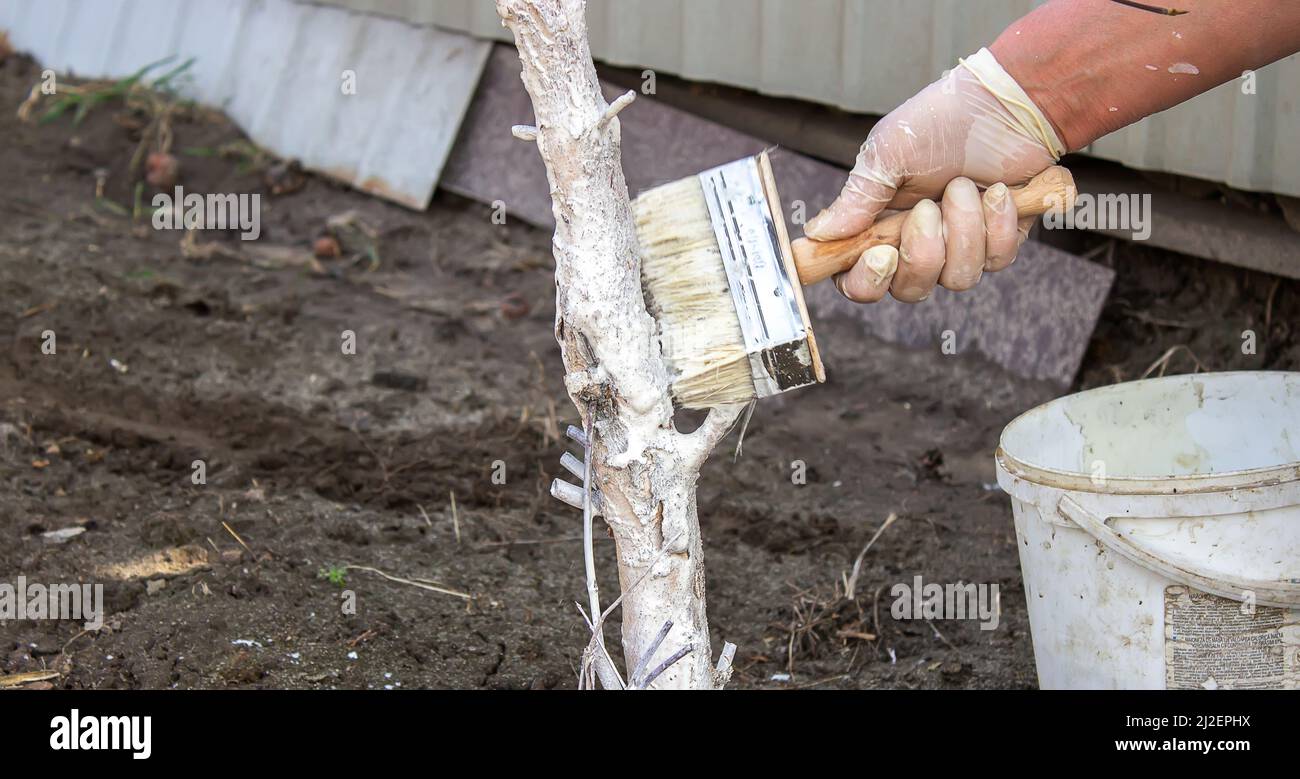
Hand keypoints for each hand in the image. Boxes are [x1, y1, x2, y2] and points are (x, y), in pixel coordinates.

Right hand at [803, 49, 1062, 303]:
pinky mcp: (999, 241)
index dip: (867, 281)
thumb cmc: (939, 122)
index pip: (860, 281)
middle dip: (922, 254)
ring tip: (962, 186)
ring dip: (962, 231)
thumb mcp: (887, 154)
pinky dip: (997, 225)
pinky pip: (996, 260)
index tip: (881, 254)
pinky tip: (996, 192)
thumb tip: (818, 234)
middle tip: (927, 209)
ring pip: (956, 279)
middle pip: (910, 290)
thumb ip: (856, 199)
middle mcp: (916, 245)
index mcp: (878, 228)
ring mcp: (959, 247)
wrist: (1003, 103)